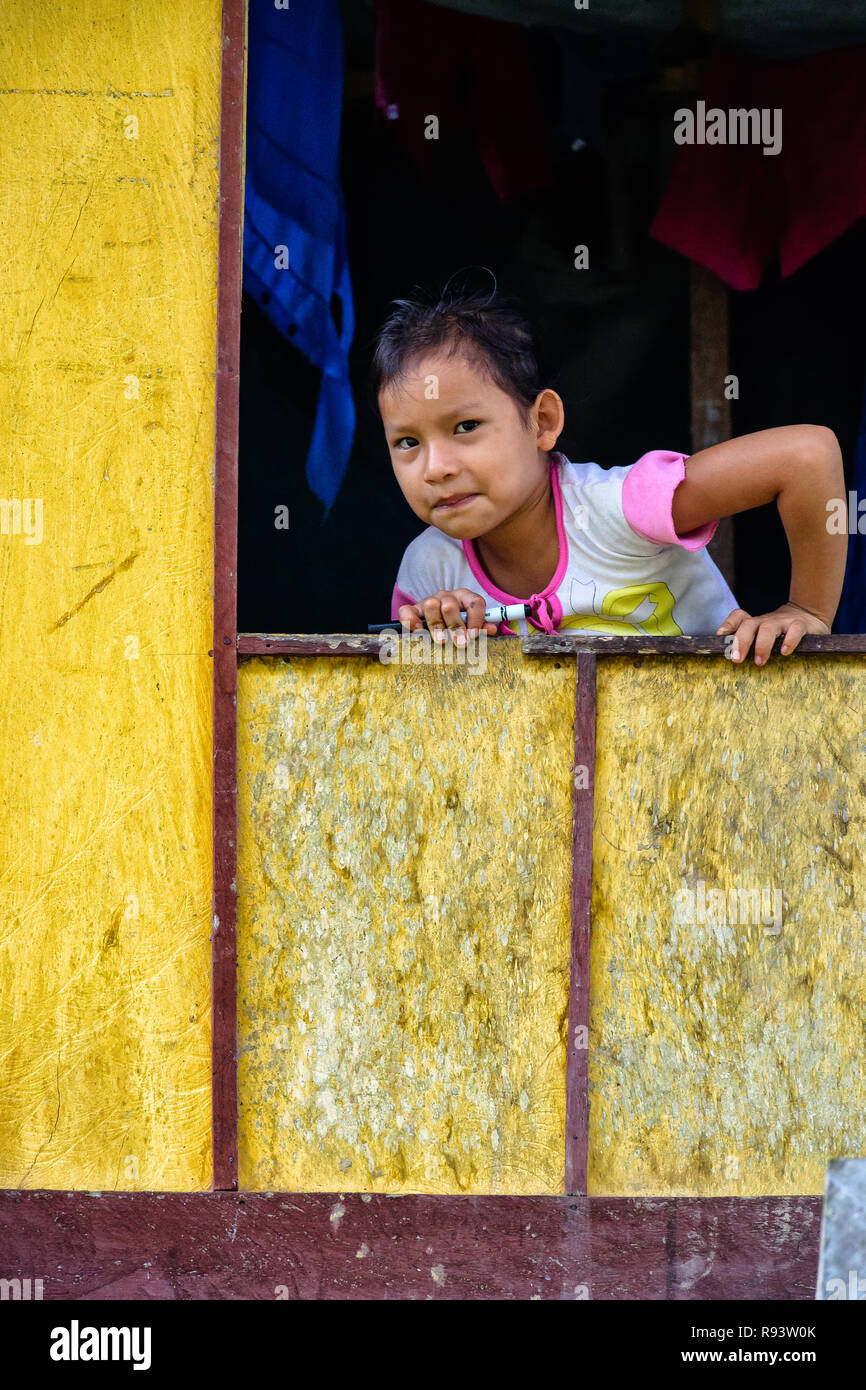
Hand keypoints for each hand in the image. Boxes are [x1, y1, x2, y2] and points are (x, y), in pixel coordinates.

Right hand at [397, 589, 498, 643]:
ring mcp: (429, 601)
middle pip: (451, 606)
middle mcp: (447, 596)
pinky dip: (410, 619)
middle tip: (461, 644)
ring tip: (442, 642)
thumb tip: (492, 630)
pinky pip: (407, 610)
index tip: (476, 635)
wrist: (439, 620)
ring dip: (437, 626)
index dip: (477, 618)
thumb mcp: (472, 624)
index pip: (474, 602)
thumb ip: (482, 627)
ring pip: (431, 606)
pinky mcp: (414, 610)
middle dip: (456, 627)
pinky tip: (416, 630)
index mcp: (465, 597)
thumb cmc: (459, 625)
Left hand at [716, 602, 830, 663]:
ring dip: (762, 646)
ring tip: (760, 662)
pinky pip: (794, 630)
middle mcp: (766, 621)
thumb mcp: (764, 635)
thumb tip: (734, 660)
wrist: (809, 616)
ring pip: (768, 628)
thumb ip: (751, 644)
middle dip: (740, 641)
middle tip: (736, 659)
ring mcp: (783, 622)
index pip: (739, 616)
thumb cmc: (782, 632)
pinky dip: (789, 641)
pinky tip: (785, 652)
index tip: (721, 634)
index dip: (729, 624)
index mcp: (756, 623)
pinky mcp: (800, 625)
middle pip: (748, 625)